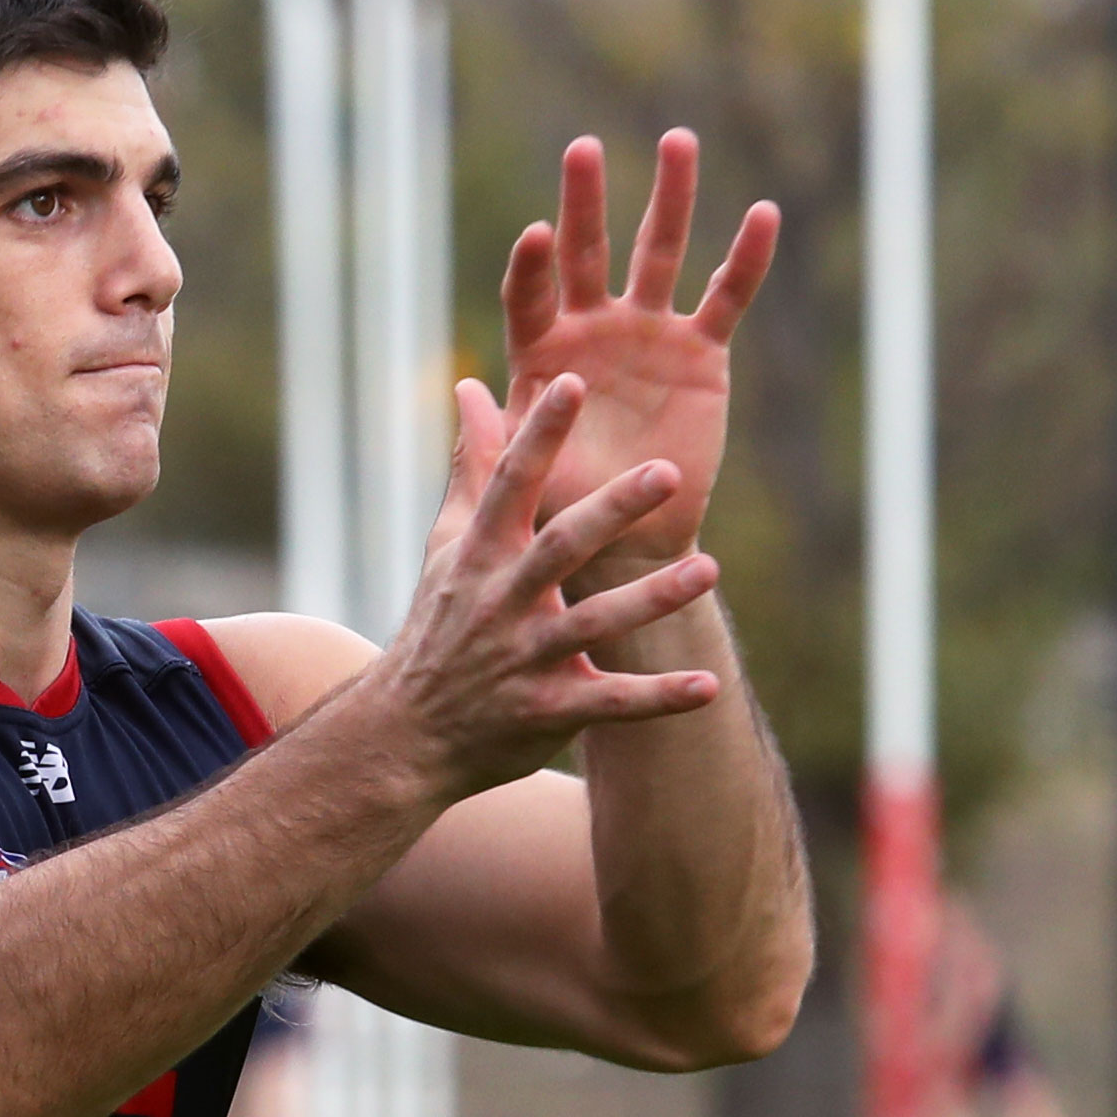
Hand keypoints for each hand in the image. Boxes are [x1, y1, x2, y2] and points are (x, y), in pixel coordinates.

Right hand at [367, 373, 724, 802]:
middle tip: (666, 473)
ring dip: (651, 599)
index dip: (539, 433)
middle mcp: (502, 600)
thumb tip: (472, 387)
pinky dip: (659, 699)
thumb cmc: (439, 625)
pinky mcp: (548, 710)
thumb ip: (472, 467)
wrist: (406, 733)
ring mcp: (525, 657)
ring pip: (593, 623)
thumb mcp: (449, 545)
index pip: (510, 483)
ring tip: (709, 569)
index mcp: (481, 554)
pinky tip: (708, 686)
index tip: (571, 382)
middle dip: (612, 511)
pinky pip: (610, 703)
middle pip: (561, 547)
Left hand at [493, 131, 779, 594]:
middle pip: (589, 250)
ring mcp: (649, 331)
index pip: (531, 294)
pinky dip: (746, 258)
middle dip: (586, 200)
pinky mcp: (700, 350)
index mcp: (542, 348)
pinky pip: (726, 296)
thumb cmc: (565, 505)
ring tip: (677, 140)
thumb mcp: (525, 467)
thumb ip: (499, 428)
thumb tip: (462, 386)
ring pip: (659, 252)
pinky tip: (764, 214)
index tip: (536, 235)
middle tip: (581, 149)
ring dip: (671, 196)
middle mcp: (594, 325)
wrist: (630, 535)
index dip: (532, 267)